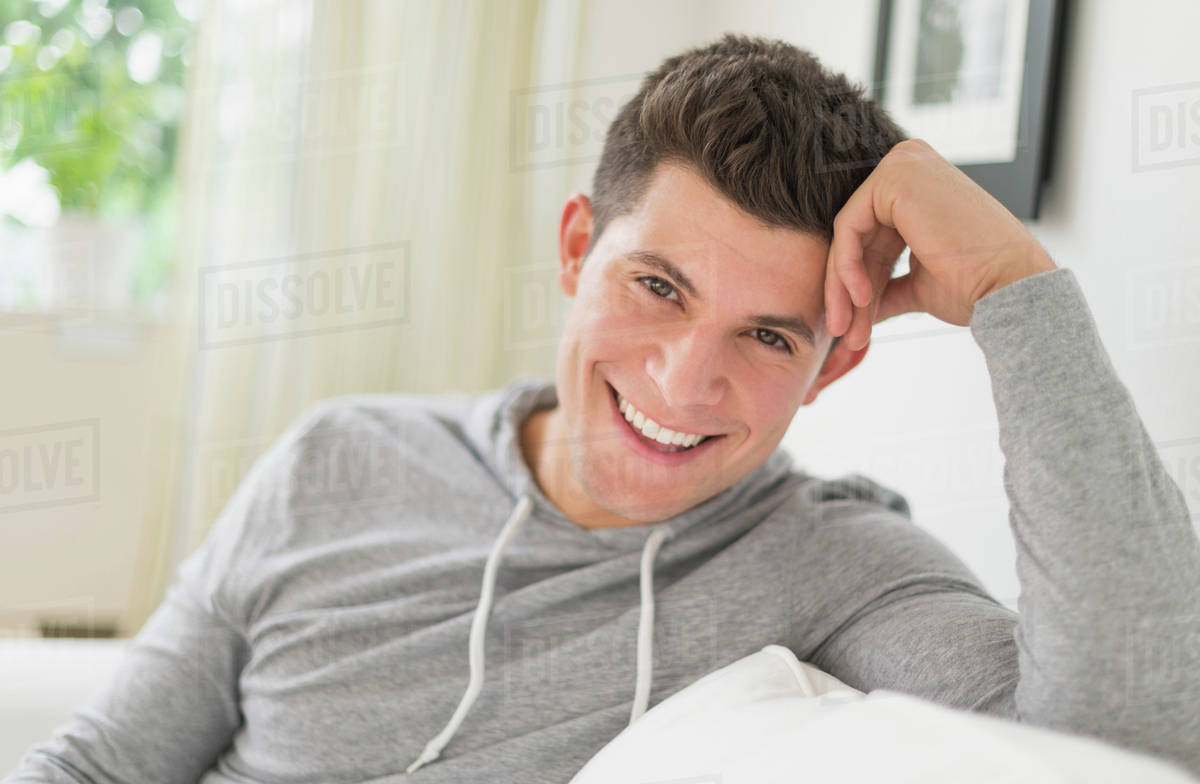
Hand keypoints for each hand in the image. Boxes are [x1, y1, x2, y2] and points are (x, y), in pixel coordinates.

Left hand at [824, 138, 1056, 350]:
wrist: (1008, 287)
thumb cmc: (976, 285)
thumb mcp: (920, 283)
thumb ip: (888, 286)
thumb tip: (859, 307)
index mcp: (920, 187)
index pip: (872, 238)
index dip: (860, 284)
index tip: (853, 326)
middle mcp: (911, 165)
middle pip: (858, 237)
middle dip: (847, 291)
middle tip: (845, 333)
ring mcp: (903, 165)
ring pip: (849, 236)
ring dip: (843, 288)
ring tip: (849, 329)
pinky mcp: (893, 177)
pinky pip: (849, 227)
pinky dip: (847, 267)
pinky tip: (861, 298)